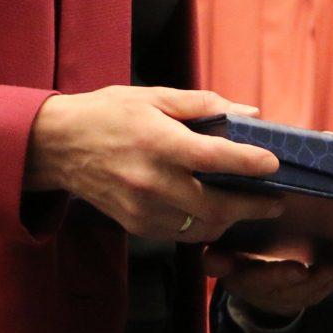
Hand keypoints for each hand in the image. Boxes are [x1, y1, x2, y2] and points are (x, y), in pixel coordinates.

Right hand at [24, 86, 283, 241]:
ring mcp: (142, 208)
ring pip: (201, 228)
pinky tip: (217, 214)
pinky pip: (180, 234)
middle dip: (253, 207)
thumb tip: (249, 113)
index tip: (275, 165)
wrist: (57, 146)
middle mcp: (151, 181)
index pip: (215, 158)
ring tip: (249, 208)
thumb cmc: (108, 114)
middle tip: (276, 201)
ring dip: (230, 221)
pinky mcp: (135, 224)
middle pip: (215, 206)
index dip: (250, 164)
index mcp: (159, 143)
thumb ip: (204, 104)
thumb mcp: (154, 97)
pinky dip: (204, 228)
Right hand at [205, 250, 332, 315]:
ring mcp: (290, 299)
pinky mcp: (306, 297)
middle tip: (327, 269)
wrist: (252, 287)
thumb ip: (218, 261)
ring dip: (329, 282)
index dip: (280, 276)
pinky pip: (323, 292)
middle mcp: (270, 296)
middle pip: (292, 291)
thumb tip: (212, 258)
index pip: (263, 281)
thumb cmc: (237, 263)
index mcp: (247, 283)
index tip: (298, 269)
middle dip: (311, 281)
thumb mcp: (223, 262)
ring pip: (311, 294)